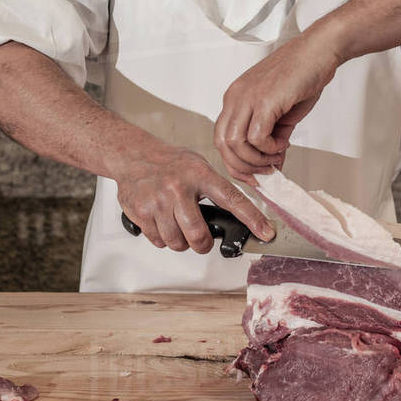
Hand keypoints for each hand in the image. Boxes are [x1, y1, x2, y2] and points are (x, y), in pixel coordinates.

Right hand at [116, 144, 274, 251]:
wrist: (134, 155)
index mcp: (200, 175)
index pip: (233, 199)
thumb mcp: (199, 167)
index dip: (252, 219)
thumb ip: (216, 188)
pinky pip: (157, 241)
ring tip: (178, 226)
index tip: (266, 233)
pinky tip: (162, 222)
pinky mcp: (140, 211)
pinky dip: (162, 238)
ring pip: (176, 242)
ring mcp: (157, 201)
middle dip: (203, 244)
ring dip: (181, 242)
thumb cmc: (170, 163)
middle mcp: (178, 188)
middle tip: (202, 240)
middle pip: (198, 235)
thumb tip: (240, 215)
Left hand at [214, 31, 340, 179]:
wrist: (318, 51)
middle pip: (222, 144)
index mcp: (235, 99)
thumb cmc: (301, 77)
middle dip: (243, 166)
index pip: (221, 139)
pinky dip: (269, 147)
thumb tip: (273, 165)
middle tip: (266, 170)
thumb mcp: (281, 114)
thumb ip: (272, 139)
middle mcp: (235, 97)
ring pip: (235, 143)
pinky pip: (256, 136)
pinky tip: (284, 141)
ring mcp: (247, 97)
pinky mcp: (264, 100)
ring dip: (257, 158)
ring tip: (277, 154)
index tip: (253, 174)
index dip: (235, 162)